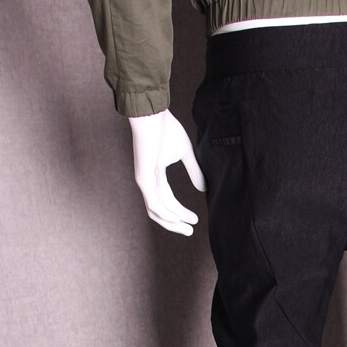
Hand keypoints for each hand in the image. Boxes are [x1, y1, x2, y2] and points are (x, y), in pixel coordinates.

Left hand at [128, 109, 206, 234]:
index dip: (181, 212)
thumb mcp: (186, 153)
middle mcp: (148, 181)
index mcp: (156, 175)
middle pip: (161, 210)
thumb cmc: (166, 129)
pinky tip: (177, 219)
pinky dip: (165, 214)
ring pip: (156, 211)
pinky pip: (153, 203)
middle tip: (191, 231)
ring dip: (172, 222)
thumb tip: (204, 189)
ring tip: (187, 229)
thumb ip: (194, 171)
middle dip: (177, 222)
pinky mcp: (143, 179)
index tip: (195, 220)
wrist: (152, 116)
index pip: (167, 200)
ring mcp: (144, 181)